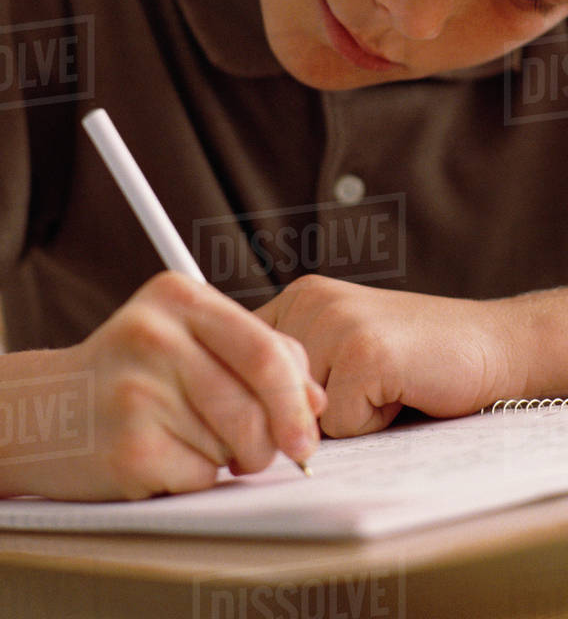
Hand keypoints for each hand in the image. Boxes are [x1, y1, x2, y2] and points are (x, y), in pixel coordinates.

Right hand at [0, 272, 325, 500]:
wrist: (45, 408)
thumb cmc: (132, 371)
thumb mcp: (189, 334)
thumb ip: (258, 354)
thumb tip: (315, 402)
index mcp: (180, 297)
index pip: (265, 349)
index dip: (296, 398)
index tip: (307, 432)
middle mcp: (156, 335)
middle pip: (254, 404)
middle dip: (270, 439)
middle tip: (261, 450)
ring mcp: (138, 391)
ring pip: (232, 443)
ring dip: (230, 458)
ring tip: (200, 441)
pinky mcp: (128, 447)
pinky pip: (201, 476)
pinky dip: (197, 477)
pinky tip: (167, 455)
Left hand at [257, 276, 514, 436]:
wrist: (492, 345)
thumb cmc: (418, 360)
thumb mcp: (342, 352)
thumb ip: (293, 373)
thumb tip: (236, 430)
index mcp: (299, 298)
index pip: (237, 362)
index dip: (259, 402)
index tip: (302, 407)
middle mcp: (309, 300)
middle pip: (265, 397)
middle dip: (310, 414)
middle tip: (366, 385)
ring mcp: (336, 322)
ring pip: (299, 414)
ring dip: (344, 419)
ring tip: (384, 386)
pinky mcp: (364, 351)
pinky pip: (340, 423)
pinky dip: (373, 424)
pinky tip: (402, 389)